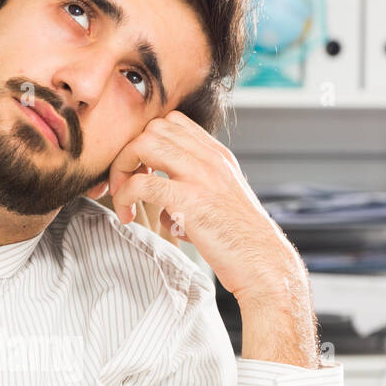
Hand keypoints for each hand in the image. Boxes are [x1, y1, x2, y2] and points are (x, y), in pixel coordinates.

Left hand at [101, 111, 319, 367]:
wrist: (263, 263)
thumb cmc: (238, 242)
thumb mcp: (218, 203)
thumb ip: (191, 192)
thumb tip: (161, 207)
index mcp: (217, 155)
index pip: (172, 122)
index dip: (146, 141)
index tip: (139, 170)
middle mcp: (210, 158)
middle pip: (153, 128)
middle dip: (128, 152)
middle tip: (124, 184)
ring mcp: (201, 176)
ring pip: (144, 145)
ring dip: (122, 169)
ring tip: (122, 196)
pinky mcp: (191, 201)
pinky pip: (141, 183)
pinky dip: (124, 196)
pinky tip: (127, 216)